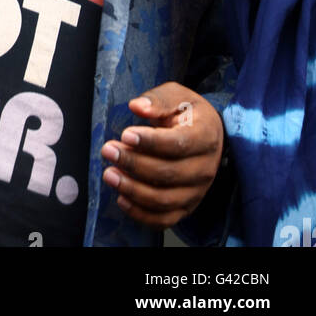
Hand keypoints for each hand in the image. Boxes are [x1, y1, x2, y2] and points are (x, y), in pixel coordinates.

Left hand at [100, 83, 224, 228]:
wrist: (207, 135)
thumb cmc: (187, 112)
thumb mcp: (176, 96)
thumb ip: (158, 100)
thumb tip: (137, 107)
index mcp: (205, 137)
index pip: (178, 144)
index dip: (150, 142)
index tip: (125, 135)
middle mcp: (205, 168)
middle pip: (167, 173)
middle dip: (134, 163)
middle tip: (108, 151)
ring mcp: (197, 191)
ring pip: (164, 200)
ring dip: (133, 190)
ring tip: (110, 174)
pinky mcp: (187, 207)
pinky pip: (165, 219)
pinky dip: (142, 214)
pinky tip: (121, 199)